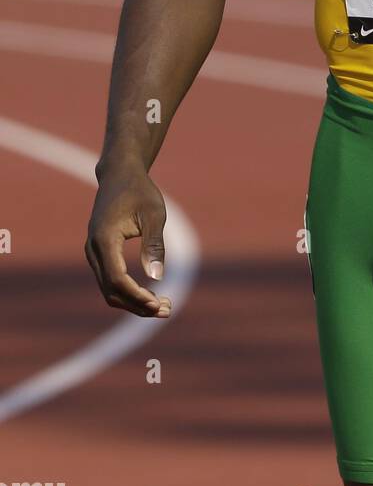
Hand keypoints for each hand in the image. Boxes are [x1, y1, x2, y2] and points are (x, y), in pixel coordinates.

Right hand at [85, 168, 171, 317]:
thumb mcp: (154, 214)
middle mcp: (93, 249)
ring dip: (134, 302)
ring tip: (163, 306)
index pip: (116, 278)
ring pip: (109, 290)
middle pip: (111, 290)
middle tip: (167, 310)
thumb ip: (154, 245)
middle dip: (138, 305)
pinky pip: (109, 281)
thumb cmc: (140, 191)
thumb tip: (157, 277)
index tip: (158, 304)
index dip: (136, 295)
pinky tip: (151, 294)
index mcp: (105, 238)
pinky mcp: (98, 254)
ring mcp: (93, 253)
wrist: (119, 174)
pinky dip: (128, 292)